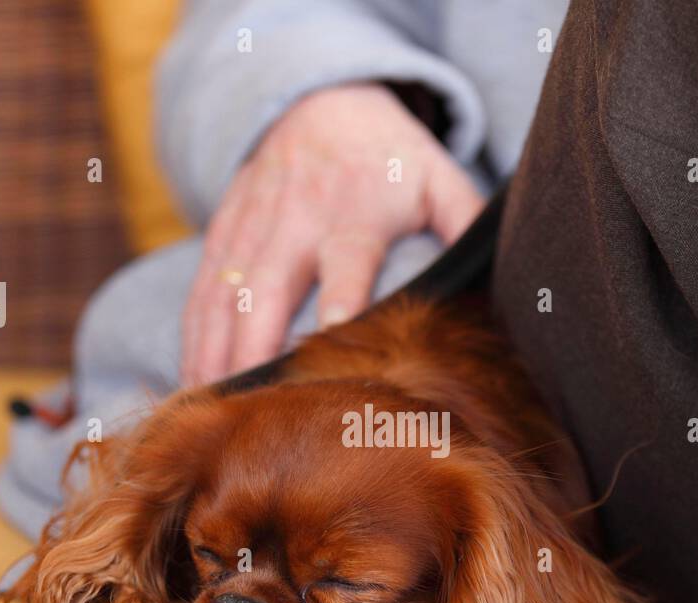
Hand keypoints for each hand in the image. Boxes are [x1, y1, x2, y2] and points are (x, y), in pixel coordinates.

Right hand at [180, 83, 483, 385]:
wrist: (322, 99)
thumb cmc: (390, 156)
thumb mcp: (438, 178)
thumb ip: (465, 223)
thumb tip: (507, 275)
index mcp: (356, 209)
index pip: (347, 261)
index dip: (340, 301)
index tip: (331, 345)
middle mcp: (297, 217)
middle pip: (269, 289)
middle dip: (256, 348)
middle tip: (254, 406)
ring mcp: (253, 223)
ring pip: (225, 295)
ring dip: (214, 352)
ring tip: (212, 408)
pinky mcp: (223, 229)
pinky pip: (202, 288)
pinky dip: (193, 335)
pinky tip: (190, 379)